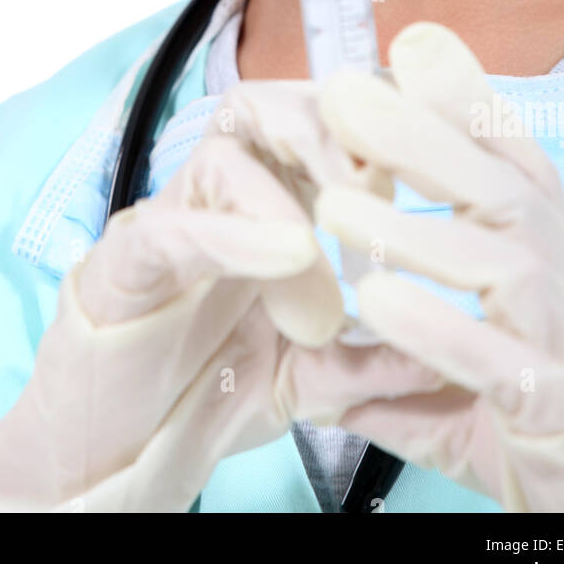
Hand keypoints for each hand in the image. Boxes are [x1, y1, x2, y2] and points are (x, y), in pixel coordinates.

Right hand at [0, 118, 439, 513]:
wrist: (110, 456)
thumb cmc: (204, 394)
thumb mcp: (308, 378)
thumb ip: (370, 361)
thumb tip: (454, 357)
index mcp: (265, 206)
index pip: (315, 121)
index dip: (372, 126)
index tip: (425, 164)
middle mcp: (216, 199)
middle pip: (271, 107)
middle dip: (336, 129)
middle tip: (382, 183)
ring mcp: (167, 222)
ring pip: (222, 148)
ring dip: (290, 184)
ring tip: (335, 242)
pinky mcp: (119, 266)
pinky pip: (173, 228)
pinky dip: (235, 234)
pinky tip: (290, 256)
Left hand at [309, 21, 563, 512]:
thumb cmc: (549, 410)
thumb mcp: (485, 343)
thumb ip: (417, 315)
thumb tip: (340, 277)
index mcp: (540, 253)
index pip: (512, 160)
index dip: (467, 99)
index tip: (411, 45)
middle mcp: (559, 282)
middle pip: (501, 190)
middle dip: (425, 136)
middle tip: (347, 94)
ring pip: (501, 265)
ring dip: (413, 231)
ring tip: (334, 206)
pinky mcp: (559, 412)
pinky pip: (499, 364)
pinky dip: (439, 330)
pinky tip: (377, 304)